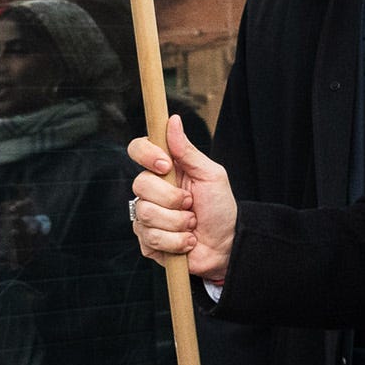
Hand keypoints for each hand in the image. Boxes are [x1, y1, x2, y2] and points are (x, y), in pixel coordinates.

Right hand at [128, 115, 238, 281]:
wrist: (226, 244)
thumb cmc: (220, 207)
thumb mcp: (210, 175)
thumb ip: (188, 151)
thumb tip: (173, 120)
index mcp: (164, 169)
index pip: (138, 149)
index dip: (147, 155)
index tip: (166, 165)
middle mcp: (151, 191)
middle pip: (139, 185)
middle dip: (173, 199)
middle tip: (192, 204)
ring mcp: (146, 216)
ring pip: (146, 214)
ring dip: (178, 222)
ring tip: (192, 225)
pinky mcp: (146, 241)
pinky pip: (150, 238)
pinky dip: (176, 241)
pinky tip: (187, 241)